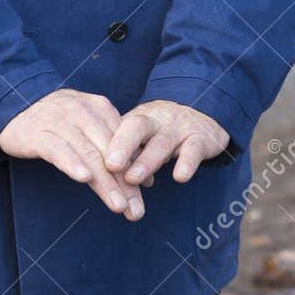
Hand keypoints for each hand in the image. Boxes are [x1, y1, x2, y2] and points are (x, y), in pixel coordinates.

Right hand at [0, 89, 144, 219]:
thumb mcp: (89, 131)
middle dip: (125, 184)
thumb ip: (115, 151)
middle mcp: (83, 111)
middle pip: (109, 152)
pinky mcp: (38, 133)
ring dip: (105, 183)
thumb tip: (148, 181)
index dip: (134, 172)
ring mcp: (60, 121)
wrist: (13, 106)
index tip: (143, 198)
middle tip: (136, 211)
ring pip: (89, 154)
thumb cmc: (57, 125)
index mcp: (100, 108)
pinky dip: (72, 163)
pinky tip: (84, 179)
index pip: (123, 144)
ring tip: (119, 206)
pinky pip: (58, 149)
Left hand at [106, 100, 229, 184]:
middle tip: (110, 166)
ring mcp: (179, 129)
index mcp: (138, 120)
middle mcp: (157, 121)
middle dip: (123, 147)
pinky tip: (180, 177)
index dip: (108, 144)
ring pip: (162, 142)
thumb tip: (92, 173)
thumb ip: (122, 151)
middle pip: (137, 128)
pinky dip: (187, 163)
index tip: (95, 161)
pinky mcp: (201, 140)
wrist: (203, 115)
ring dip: (147, 161)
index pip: (119, 128)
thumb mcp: (141, 137)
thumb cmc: (162, 132)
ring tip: (133, 179)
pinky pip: (194, 150)